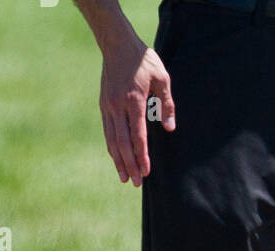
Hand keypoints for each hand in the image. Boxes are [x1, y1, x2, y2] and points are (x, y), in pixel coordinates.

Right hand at [97, 29, 174, 185]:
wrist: (117, 43)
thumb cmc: (144, 61)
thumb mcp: (163, 79)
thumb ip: (168, 105)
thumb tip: (170, 128)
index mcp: (133, 100)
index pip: (137, 135)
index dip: (141, 156)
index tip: (146, 172)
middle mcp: (117, 105)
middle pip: (122, 142)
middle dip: (129, 165)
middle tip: (136, 183)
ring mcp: (107, 105)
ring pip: (112, 139)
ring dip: (118, 160)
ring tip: (124, 178)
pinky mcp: (104, 104)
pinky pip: (108, 130)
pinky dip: (112, 147)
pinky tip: (117, 159)